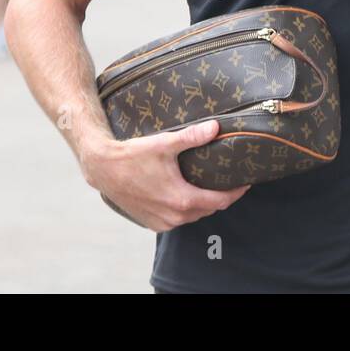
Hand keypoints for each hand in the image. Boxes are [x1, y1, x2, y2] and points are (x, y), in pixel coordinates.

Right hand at [80, 120, 251, 230]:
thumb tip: (216, 127)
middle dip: (222, 197)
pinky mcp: (151, 223)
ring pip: (193, 216)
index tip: (247, 182)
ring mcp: (162, 223)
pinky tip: (187, 195)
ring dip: (204, 204)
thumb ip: (192, 137)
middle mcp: (174, 217)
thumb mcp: (165, 143)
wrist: (103, 168)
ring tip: (211, 187)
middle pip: (209, 210)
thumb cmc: (133, 155)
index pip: (220, 201)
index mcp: (182, 200)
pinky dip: (186, 210)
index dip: (236, 192)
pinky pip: (177, 220)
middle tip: (230, 181)